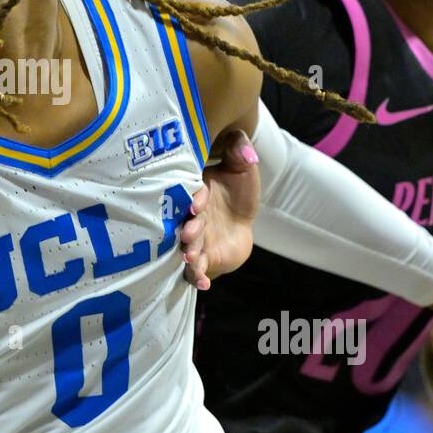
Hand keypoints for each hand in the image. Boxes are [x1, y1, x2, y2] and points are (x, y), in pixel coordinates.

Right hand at [177, 130, 259, 288]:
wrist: (240, 222)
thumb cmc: (237, 192)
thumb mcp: (242, 168)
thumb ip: (240, 151)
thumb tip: (245, 149)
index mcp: (198, 193)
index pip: (194, 195)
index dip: (196, 200)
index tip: (197, 206)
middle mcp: (193, 218)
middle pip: (187, 224)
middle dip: (188, 230)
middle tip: (188, 235)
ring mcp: (196, 240)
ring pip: (188, 248)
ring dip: (188, 254)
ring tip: (192, 258)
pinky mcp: (202, 259)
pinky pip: (196, 271)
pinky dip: (198, 277)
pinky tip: (205, 283)